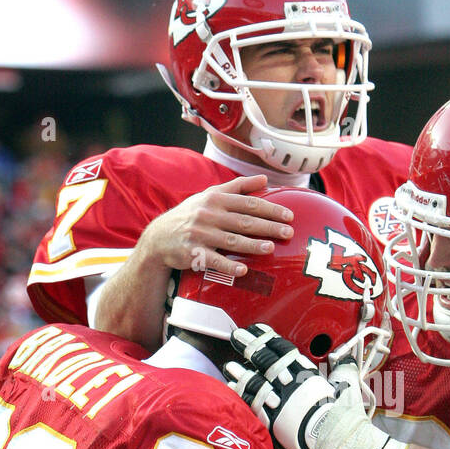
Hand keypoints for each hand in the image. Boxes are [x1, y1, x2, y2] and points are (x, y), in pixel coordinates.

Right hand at [141, 176, 293, 275]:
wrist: (160, 237)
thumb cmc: (192, 215)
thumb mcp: (210, 195)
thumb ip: (238, 187)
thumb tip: (265, 179)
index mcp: (215, 199)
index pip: (248, 203)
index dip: (270, 208)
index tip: (289, 215)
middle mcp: (208, 214)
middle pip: (243, 221)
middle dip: (268, 226)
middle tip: (288, 232)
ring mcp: (200, 234)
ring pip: (231, 240)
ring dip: (252, 245)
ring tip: (271, 248)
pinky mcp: (193, 253)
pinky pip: (214, 261)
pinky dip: (228, 265)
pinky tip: (243, 269)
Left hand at [224, 324, 406, 448]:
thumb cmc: (349, 423)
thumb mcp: (351, 392)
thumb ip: (345, 374)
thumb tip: (345, 363)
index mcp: (310, 377)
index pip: (285, 352)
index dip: (269, 339)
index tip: (257, 330)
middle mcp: (293, 388)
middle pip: (266, 363)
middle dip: (250, 348)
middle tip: (237, 338)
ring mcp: (281, 406)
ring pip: (256, 384)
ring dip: (241, 374)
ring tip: (230, 366)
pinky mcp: (274, 426)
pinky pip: (253, 408)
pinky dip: (241, 398)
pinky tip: (232, 392)